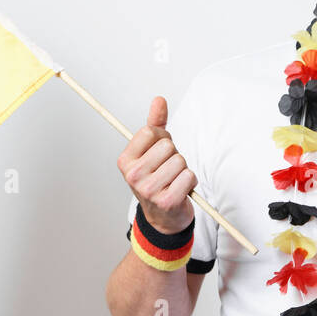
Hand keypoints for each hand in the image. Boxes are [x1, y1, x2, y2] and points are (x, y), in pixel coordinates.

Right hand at [116, 96, 196, 234]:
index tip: (159, 153)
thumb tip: (159, 99)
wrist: (163, 216)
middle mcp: (133, 175)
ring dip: (184, 170)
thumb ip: (156, 124)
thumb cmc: (158, 177)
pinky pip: (189, 176)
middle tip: (168, 170)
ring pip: (181, 161)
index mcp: (125, 160)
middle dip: (175, 155)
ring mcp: (149, 190)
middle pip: (168, 146)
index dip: (162, 138)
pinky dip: (191, 182)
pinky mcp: (167, 201)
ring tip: (174, 180)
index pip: (150, 131)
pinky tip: (181, 190)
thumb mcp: (152, 151)